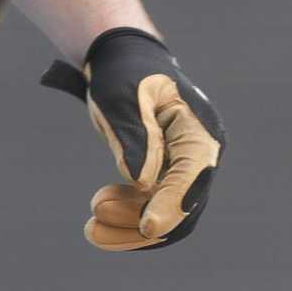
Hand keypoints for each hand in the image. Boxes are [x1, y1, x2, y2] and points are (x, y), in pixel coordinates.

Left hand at [41, 27, 224, 250]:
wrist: (120, 62)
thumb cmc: (123, 74)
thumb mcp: (122, 98)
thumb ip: (135, 136)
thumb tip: (142, 182)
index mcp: (198, 129)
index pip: (192, 174)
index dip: (171, 204)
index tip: (146, 227)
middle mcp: (200, 152)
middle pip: (183, 205)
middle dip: (141, 222)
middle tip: (94, 224)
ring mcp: (186, 166)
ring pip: (167, 214)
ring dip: (130, 226)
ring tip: (91, 229)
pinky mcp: (167, 175)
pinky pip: (154, 207)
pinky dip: (128, 217)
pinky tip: (100, 219)